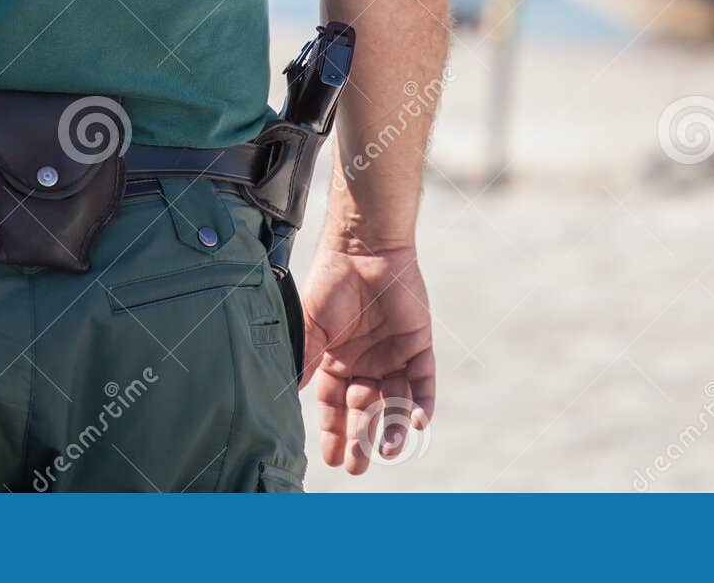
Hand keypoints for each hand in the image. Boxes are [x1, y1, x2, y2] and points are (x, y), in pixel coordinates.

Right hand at [299, 244, 434, 473]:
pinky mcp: (418, 344)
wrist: (364, 245)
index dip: (332, 431)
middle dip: (359, 439)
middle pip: (363, 410)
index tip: (330, 458)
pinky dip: (420, 404)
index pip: (333, 406)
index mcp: (336, 360)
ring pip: (394, 401)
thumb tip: (290, 394)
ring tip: (386, 451)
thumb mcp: (311, 323)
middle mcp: (365, 362)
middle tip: (356, 467)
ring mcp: (393, 355)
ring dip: (390, 427)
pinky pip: (422, 381)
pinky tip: (415, 425)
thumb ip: (306, 358)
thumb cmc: (331, 279)